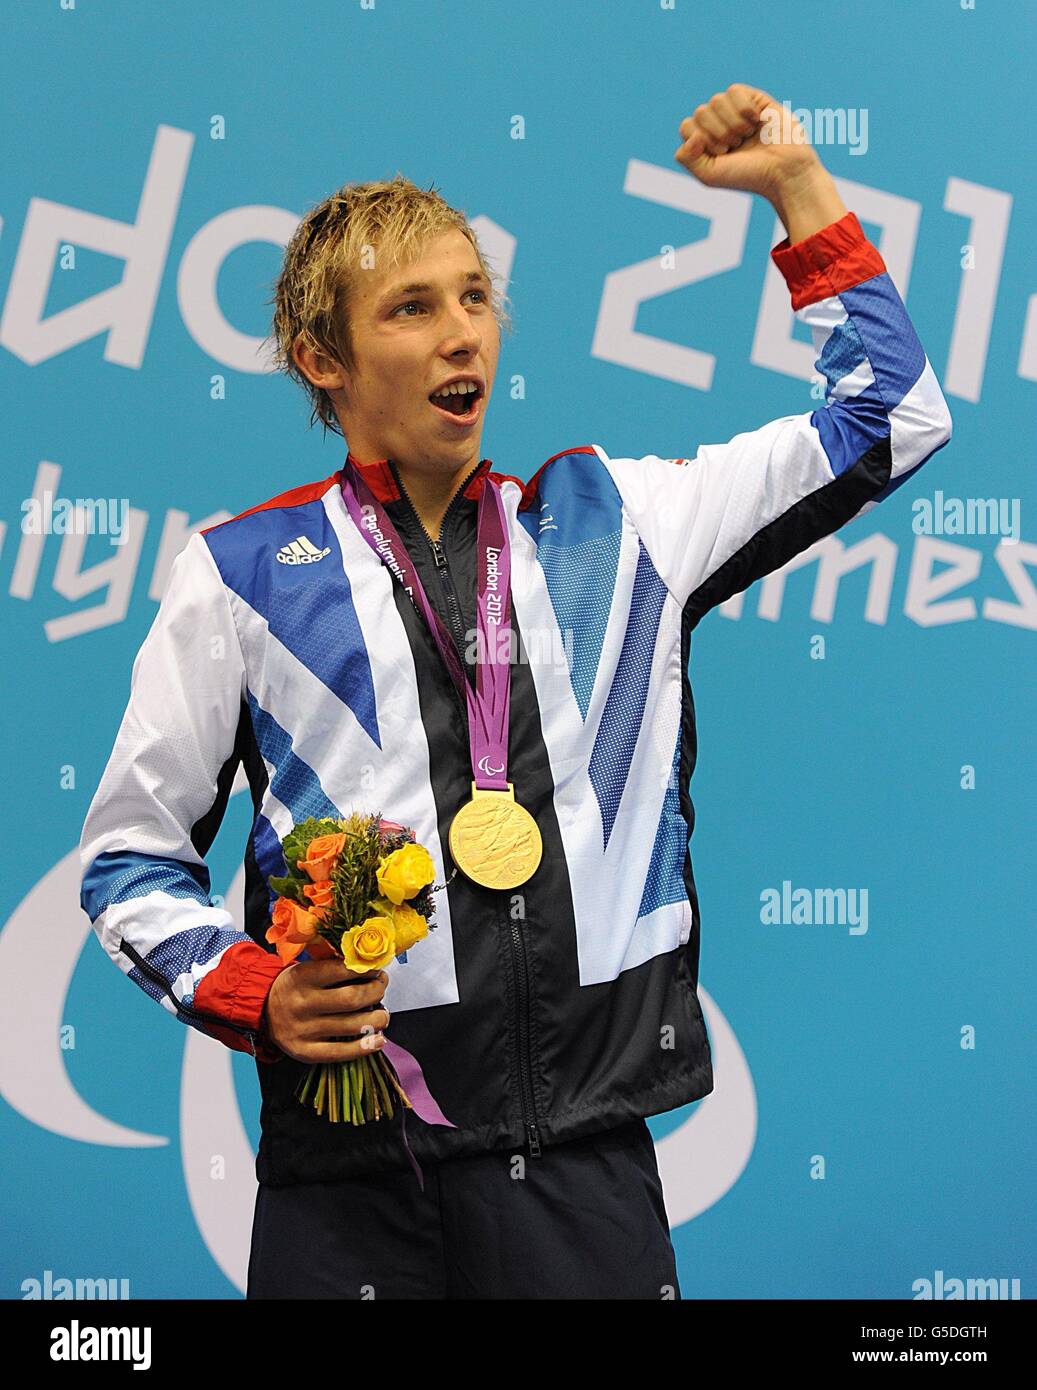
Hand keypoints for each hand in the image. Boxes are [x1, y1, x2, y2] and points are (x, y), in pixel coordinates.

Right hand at [262, 959, 389, 1064]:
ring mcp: (303, 1030)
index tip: (377, 970)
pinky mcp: (305, 1051)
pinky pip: (341, 1052)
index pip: (343, 970)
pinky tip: (378, 1039)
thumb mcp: (306, 968)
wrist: (261, 1009)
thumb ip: (334, 967)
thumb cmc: (294, 986)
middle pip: (352, 998)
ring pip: (352, 1026)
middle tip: (381, 988)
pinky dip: (365, 1046)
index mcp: (302, 977)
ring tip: (383, 1015)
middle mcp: (302, 1003)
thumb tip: (373, 968)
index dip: (368, 970)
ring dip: (377, 1020)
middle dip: (376, 992)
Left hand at [674, 83, 821, 199]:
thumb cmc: (747, 175)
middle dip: (718, 133)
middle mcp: (718, 123)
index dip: (701, 140)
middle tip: (736, 146)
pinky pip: (734, 90)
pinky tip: (756, 121)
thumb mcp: (709, 175)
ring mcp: (735, 110)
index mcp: (705, 140)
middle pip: (700, 112)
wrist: (781, 169)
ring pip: (716, 100)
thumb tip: (690, 134)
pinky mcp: (753, 98)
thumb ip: (687, 158)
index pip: (687, 126)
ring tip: (747, 136)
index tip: (721, 154)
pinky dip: (743, 109)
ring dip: (732, 124)